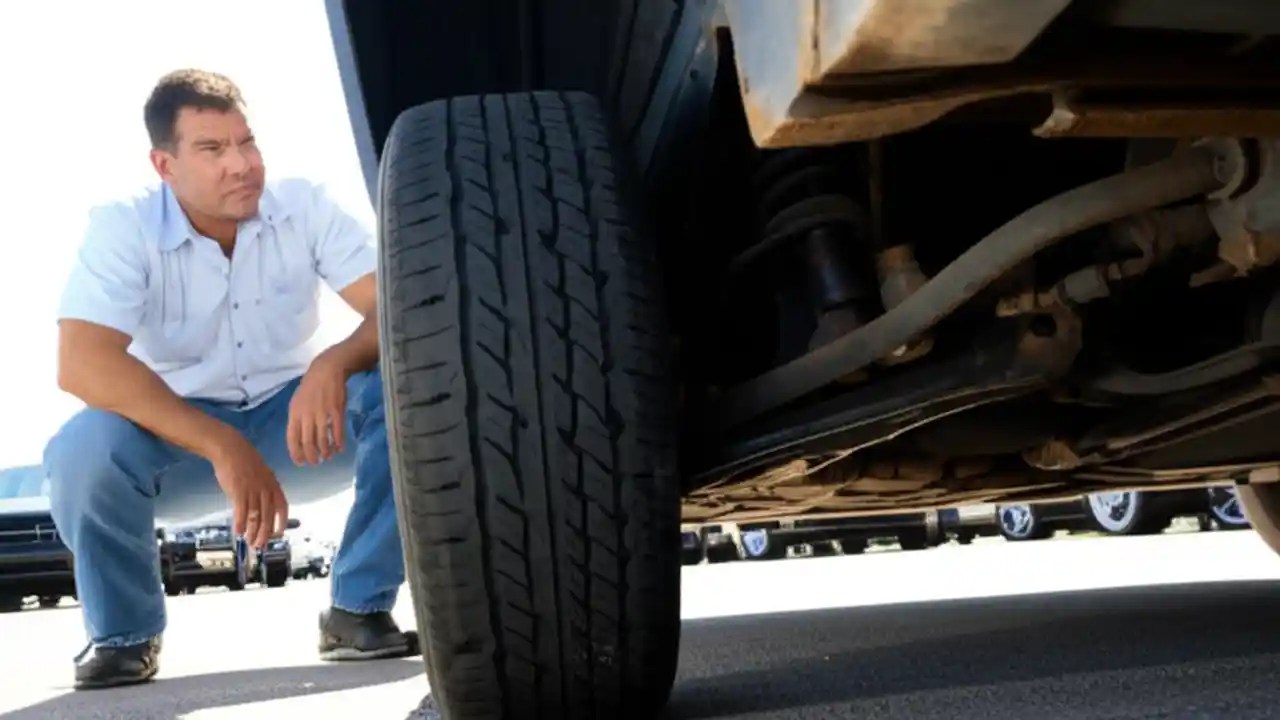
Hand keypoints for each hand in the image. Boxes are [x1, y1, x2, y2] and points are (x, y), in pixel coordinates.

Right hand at [210, 434, 288, 549]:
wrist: (230, 448)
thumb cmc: (244, 462)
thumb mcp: (261, 474)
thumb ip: (263, 490)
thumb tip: (260, 507)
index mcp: (273, 484)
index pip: (282, 507)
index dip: (281, 522)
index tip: (279, 534)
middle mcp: (265, 488)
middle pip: (268, 515)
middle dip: (265, 533)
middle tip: (260, 545)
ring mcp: (253, 489)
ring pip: (255, 516)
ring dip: (253, 531)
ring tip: (249, 542)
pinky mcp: (239, 490)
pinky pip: (241, 510)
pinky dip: (240, 523)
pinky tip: (238, 532)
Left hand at [288, 352, 348, 465]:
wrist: (327, 370)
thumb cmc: (311, 387)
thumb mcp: (298, 402)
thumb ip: (297, 419)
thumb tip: (298, 438)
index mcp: (295, 413)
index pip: (292, 439)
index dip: (296, 453)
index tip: (301, 463)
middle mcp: (307, 415)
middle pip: (308, 442)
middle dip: (312, 456)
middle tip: (316, 462)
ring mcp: (322, 413)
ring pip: (323, 439)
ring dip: (325, 451)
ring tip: (328, 456)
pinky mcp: (337, 411)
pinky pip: (337, 431)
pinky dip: (339, 442)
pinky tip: (340, 448)